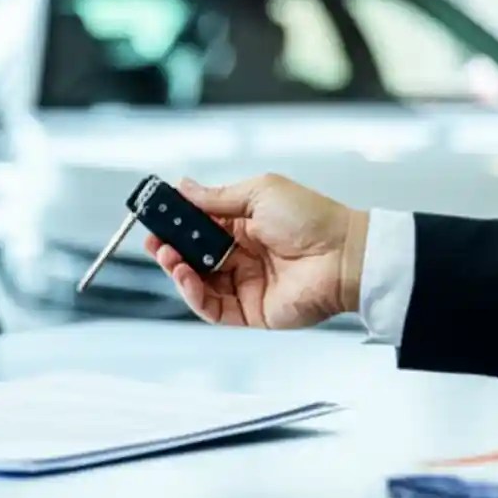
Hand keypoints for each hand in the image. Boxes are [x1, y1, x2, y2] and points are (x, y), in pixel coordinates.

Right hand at [144, 174, 367, 328]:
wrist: (344, 255)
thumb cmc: (313, 219)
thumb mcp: (258, 193)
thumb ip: (217, 197)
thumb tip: (184, 187)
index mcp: (244, 225)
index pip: (199, 226)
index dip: (175, 223)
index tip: (155, 217)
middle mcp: (241, 256)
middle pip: (193, 256)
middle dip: (170, 248)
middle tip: (153, 239)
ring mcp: (244, 284)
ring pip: (198, 282)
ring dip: (177, 270)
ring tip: (168, 256)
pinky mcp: (249, 310)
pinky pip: (212, 307)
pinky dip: (193, 294)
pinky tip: (185, 275)